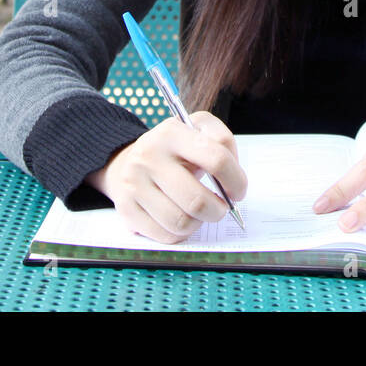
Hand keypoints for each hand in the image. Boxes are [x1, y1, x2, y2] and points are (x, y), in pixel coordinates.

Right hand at [85, 111, 247, 244]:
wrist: (127, 161)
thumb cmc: (173, 150)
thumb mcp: (197, 129)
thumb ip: (223, 142)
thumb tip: (234, 179)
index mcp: (171, 133)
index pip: (216, 159)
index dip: (236, 181)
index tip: (238, 191)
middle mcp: (149, 157)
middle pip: (197, 200)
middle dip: (218, 211)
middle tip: (220, 208)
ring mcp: (134, 184)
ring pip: (181, 223)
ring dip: (199, 223)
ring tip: (198, 211)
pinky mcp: (126, 209)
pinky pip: (166, 236)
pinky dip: (180, 233)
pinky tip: (179, 218)